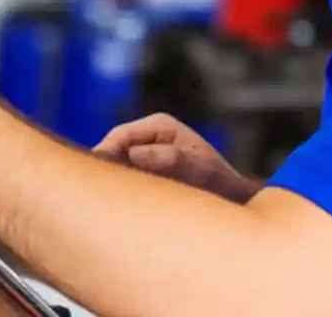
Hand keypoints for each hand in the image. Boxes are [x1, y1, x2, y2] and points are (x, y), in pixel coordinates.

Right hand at [94, 113, 259, 203]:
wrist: (234, 198)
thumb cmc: (220, 181)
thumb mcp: (200, 168)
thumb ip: (170, 159)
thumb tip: (134, 154)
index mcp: (160, 126)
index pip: (120, 136)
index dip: (105, 154)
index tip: (97, 177)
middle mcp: (149, 136)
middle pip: (113, 148)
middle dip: (105, 168)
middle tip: (97, 193)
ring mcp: (145, 153)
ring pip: (116, 164)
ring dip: (114, 180)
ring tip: (110, 201)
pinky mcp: (144, 170)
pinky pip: (124, 176)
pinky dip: (121, 188)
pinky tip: (121, 205)